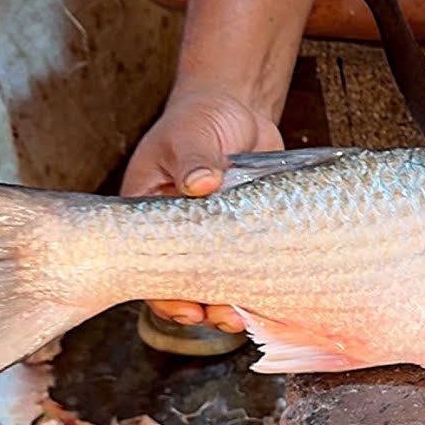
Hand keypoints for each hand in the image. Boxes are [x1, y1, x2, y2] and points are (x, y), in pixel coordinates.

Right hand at [121, 92, 284, 332]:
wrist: (237, 107)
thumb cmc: (198, 118)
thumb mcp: (189, 135)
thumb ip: (194, 159)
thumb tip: (202, 183)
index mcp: (150, 214)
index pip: (150, 266)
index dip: (165, 293)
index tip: (187, 309)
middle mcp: (180, 234)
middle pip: (185, 284)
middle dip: (203, 307)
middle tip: (225, 316)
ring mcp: (216, 236)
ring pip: (220, 281)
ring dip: (231, 301)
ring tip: (246, 314)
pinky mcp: (247, 232)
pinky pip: (250, 263)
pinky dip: (259, 280)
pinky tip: (274, 291)